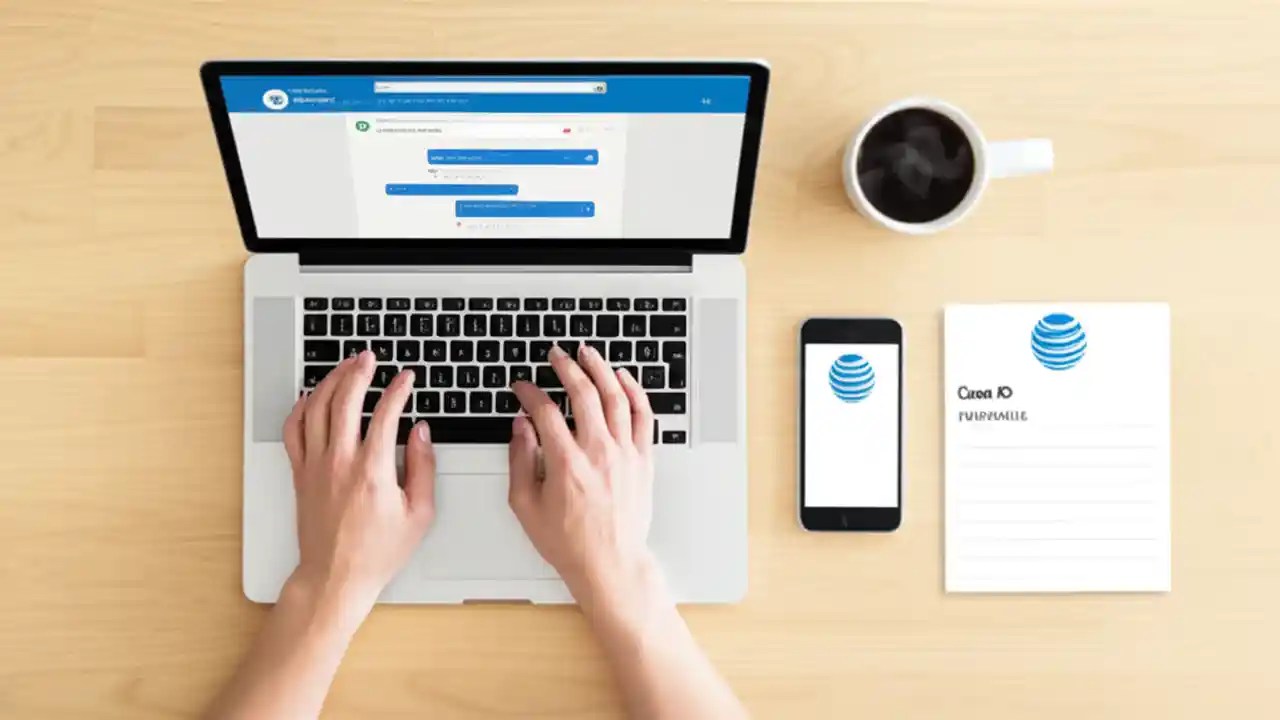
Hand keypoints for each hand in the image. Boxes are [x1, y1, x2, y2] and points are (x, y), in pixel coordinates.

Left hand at [283, 350, 436, 613]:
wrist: (335, 577)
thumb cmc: (377, 552)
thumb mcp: (419, 514)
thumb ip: (423, 467)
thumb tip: (420, 433)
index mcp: (373, 471)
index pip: (386, 414)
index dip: (398, 389)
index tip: (406, 378)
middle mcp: (340, 463)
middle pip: (345, 400)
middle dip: (359, 371)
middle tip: (369, 358)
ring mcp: (315, 466)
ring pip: (317, 408)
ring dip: (331, 381)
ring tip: (345, 367)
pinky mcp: (300, 474)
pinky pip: (294, 431)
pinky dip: (301, 408)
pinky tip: (312, 396)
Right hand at [507, 344, 657, 605]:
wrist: (609, 564)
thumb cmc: (568, 541)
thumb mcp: (526, 505)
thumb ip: (520, 460)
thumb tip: (520, 427)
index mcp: (566, 464)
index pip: (545, 412)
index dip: (530, 393)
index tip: (522, 387)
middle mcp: (599, 453)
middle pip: (583, 393)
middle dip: (566, 367)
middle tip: (556, 355)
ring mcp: (625, 454)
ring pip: (615, 396)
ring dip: (600, 369)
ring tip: (588, 354)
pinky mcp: (643, 460)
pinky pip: (643, 415)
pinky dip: (634, 391)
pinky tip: (623, 378)